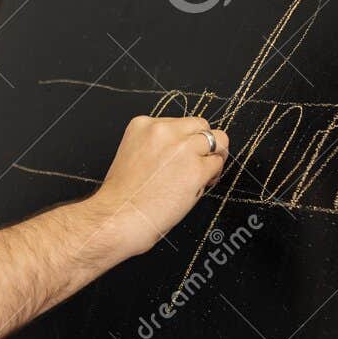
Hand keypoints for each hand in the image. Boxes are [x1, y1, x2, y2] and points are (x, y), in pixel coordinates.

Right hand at [84, 115, 228, 261]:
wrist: (119, 216)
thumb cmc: (123, 195)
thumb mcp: (133, 153)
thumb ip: (157, 144)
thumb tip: (183, 147)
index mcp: (143, 124)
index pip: (179, 122)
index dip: (184, 141)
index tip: (180, 156)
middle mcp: (164, 130)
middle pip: (201, 125)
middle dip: (202, 144)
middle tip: (197, 163)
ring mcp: (182, 148)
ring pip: (219, 140)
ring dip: (213, 156)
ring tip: (202, 174)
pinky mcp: (196, 169)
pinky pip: (218, 164)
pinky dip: (213, 175)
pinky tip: (199, 186)